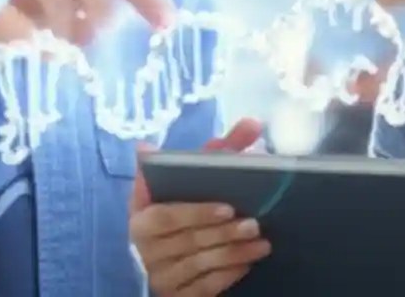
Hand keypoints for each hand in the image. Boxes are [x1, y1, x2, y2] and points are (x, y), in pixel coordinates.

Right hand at [130, 119, 269, 295]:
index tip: (227, 207)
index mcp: (143, 214)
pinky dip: (227, 276)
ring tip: (261, 243)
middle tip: (254, 224)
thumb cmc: (183, 206)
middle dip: (224, 232)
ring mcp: (158, 274)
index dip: (197, 212)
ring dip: (233, 254)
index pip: (166, 215)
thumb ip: (222, 150)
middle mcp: (145, 247)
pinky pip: (202, 288)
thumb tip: (252, 123)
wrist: (169, 253)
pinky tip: (247, 264)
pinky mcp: (174, 295)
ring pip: (198, 265)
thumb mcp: (196, 177)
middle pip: (187, 241)